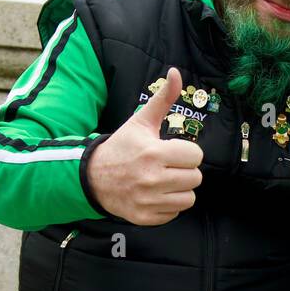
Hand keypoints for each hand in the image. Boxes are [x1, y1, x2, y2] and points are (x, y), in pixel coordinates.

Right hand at [86, 66, 202, 225]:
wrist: (93, 177)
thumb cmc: (123, 146)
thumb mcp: (141, 121)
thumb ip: (163, 99)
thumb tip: (177, 73)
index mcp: (154, 153)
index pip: (196, 157)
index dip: (186, 152)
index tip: (172, 151)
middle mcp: (152, 179)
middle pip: (195, 178)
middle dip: (184, 170)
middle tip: (168, 166)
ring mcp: (149, 201)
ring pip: (189, 199)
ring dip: (180, 190)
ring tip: (164, 180)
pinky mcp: (145, 218)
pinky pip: (175, 214)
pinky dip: (168, 205)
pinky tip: (155, 194)